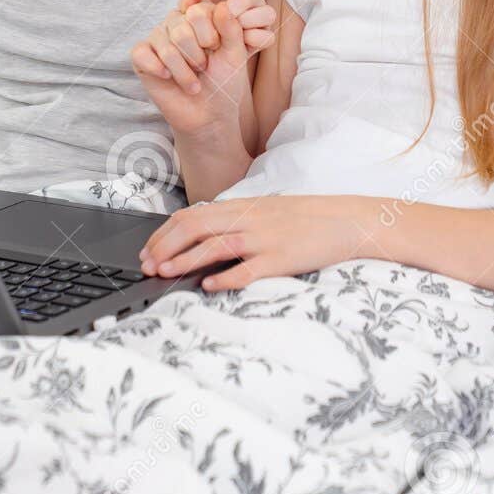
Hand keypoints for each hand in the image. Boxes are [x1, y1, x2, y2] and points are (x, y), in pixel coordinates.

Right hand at [131, 0, 254, 135]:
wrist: (209, 113)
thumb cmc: (224, 81)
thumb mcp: (235, 54)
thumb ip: (232, 29)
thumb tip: (222, 5)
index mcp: (199, 16)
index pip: (197, 10)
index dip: (209, 35)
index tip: (217, 50)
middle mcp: (176, 22)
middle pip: (180, 27)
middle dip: (196, 55)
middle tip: (204, 68)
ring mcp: (157, 38)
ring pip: (164, 44)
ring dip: (183, 71)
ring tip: (193, 83)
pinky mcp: (141, 57)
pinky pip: (141, 53)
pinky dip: (158, 69)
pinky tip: (167, 77)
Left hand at [138, 195, 379, 290]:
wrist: (347, 221)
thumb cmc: (306, 219)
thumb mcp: (266, 212)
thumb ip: (236, 221)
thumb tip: (202, 238)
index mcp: (242, 207)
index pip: (192, 215)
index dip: (165, 233)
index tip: (148, 249)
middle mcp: (249, 219)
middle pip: (196, 226)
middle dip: (165, 246)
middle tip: (146, 265)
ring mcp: (265, 238)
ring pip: (215, 245)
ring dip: (185, 260)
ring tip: (164, 272)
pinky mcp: (282, 259)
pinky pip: (248, 270)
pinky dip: (226, 278)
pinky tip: (209, 286)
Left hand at [178, 0, 275, 52]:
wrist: (208, 67)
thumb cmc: (200, 38)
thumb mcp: (190, 23)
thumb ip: (190, 10)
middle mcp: (251, 2)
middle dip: (234, 5)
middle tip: (220, 15)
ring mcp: (261, 20)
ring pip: (267, 13)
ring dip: (246, 22)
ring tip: (229, 33)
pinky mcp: (266, 38)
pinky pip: (267, 37)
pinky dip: (253, 40)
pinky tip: (239, 44)